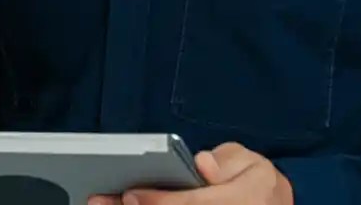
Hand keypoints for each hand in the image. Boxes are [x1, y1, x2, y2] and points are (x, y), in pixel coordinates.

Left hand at [87, 142, 293, 204]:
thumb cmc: (257, 182)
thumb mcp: (252, 163)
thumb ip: (229, 161)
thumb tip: (203, 167)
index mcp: (242, 199)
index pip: (193, 203)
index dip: (160, 201)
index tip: (131, 194)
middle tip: (103, 202)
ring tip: (105, 204)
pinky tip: (126, 203)